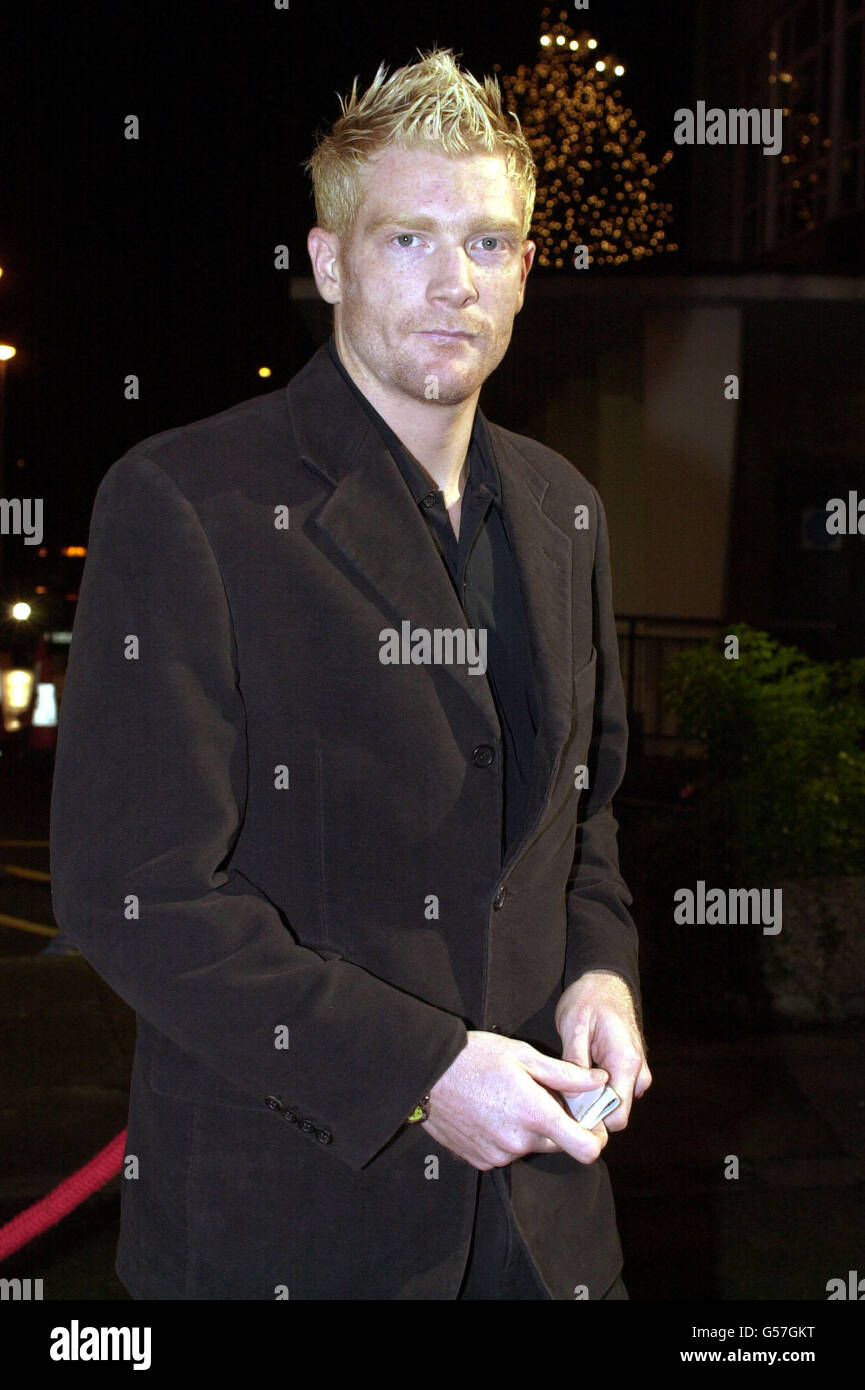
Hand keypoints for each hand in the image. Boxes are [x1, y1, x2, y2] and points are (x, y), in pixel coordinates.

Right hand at [423, 1030, 611, 1169]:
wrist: (425, 1074)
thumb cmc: (474, 1057)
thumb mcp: (524, 1055)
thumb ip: (566, 1074)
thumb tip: (599, 1082)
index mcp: (535, 1115)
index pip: (586, 1149)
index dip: (595, 1137)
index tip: (591, 1121)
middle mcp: (519, 1142)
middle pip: (559, 1144)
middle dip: (559, 1124)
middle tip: (543, 1095)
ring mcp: (499, 1155)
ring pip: (531, 1146)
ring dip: (530, 1128)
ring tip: (510, 1098)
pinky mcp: (482, 1160)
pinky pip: (508, 1152)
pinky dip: (507, 1135)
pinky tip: (492, 1111)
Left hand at [555, 971, 651, 1132]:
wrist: (604, 983)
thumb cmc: (588, 1000)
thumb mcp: (574, 1026)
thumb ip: (575, 1062)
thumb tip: (573, 1098)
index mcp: (626, 1063)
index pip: (617, 1116)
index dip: (592, 1121)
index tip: (567, 1113)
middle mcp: (637, 1072)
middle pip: (616, 1115)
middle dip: (590, 1112)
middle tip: (562, 1096)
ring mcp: (636, 1072)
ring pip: (614, 1105)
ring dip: (593, 1101)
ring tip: (569, 1081)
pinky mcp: (630, 1071)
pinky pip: (614, 1093)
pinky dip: (597, 1091)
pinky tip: (579, 1075)